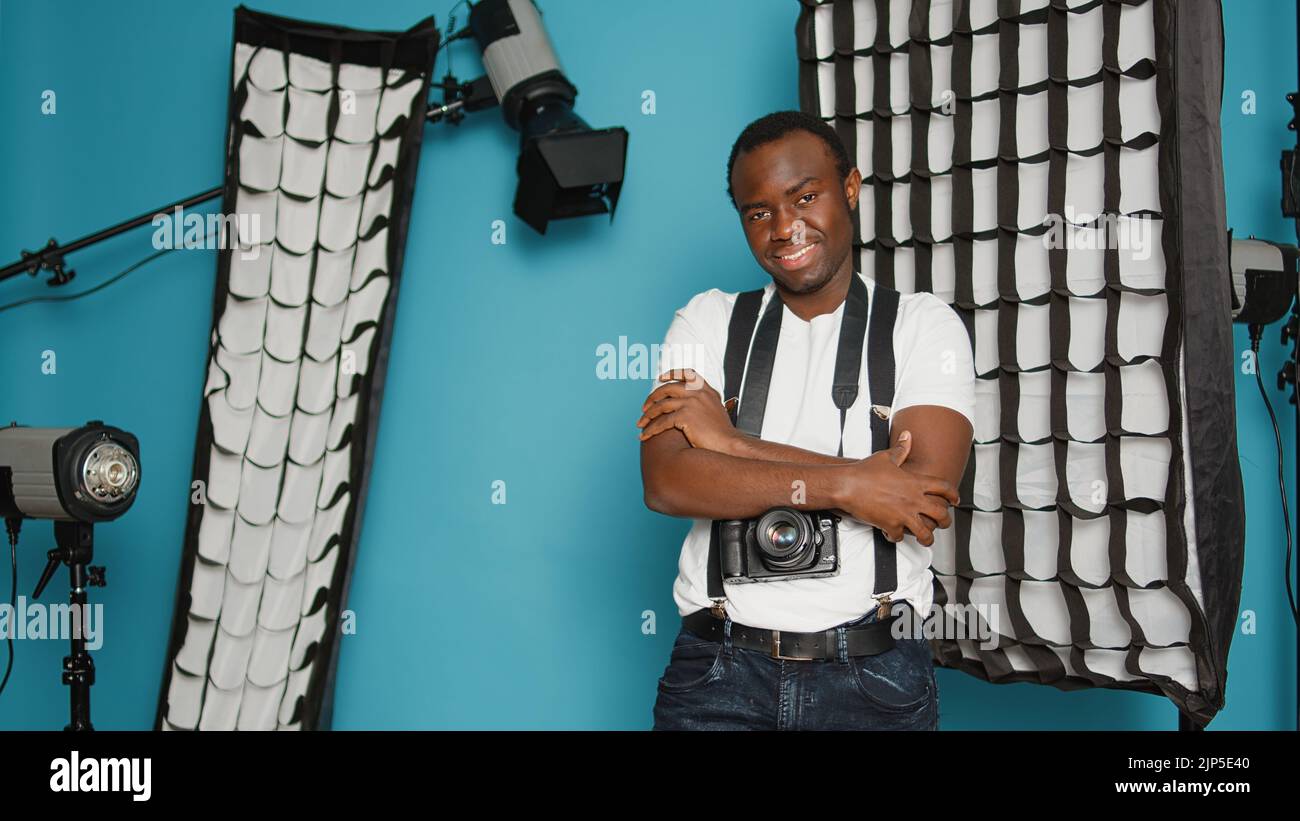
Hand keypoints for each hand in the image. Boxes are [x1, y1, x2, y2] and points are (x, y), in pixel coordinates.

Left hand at [637, 368, 738, 452]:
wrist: (729, 445)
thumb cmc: (722, 433)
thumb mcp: (715, 410)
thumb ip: (703, 402)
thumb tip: (687, 404)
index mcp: (706, 390)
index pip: (687, 374)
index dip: (672, 374)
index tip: (660, 377)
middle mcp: (698, 393)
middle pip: (668, 388)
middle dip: (653, 397)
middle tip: (644, 407)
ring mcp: (691, 403)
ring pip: (661, 405)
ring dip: (648, 415)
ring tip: (640, 424)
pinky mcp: (685, 416)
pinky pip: (662, 422)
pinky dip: (651, 429)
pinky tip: (645, 435)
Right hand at [835, 430, 958, 545]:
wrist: (847, 486)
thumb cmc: (864, 472)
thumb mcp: (886, 457)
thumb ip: (901, 449)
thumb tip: (907, 437)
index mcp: (915, 483)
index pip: (944, 488)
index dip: (953, 494)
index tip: (955, 500)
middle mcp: (913, 500)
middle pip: (940, 514)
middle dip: (945, 521)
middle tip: (943, 522)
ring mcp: (903, 514)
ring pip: (925, 533)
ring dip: (927, 538)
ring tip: (925, 539)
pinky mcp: (890, 525)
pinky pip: (899, 537)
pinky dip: (897, 537)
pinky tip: (895, 534)